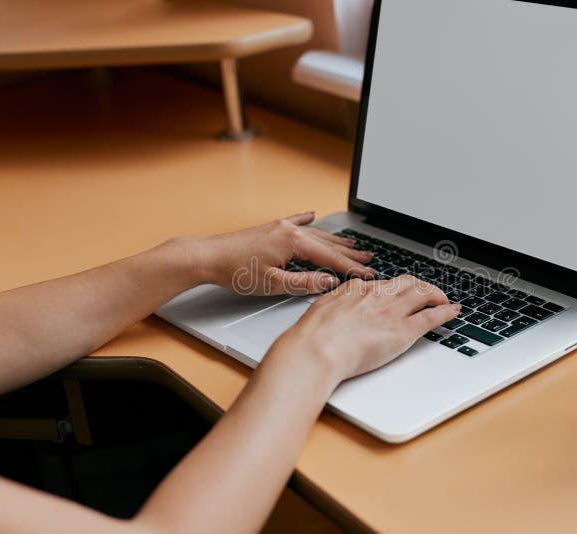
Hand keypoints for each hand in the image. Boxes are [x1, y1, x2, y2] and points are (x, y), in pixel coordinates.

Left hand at [193, 212, 376, 295]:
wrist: (206, 256)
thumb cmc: (235, 271)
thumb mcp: (273, 284)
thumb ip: (304, 283)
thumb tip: (329, 282)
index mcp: (294, 242)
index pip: (331, 258)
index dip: (351, 268)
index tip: (369, 275)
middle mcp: (290, 230)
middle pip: (328, 244)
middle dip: (350, 253)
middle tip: (370, 260)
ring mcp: (280, 227)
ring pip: (316, 234)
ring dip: (335, 240)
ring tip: (353, 244)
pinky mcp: (270, 229)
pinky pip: (296, 222)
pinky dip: (309, 221)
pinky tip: (314, 216)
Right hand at [270, 275, 460, 382]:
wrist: (317, 349)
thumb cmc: (312, 336)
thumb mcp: (321, 309)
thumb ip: (334, 305)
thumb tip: (336, 308)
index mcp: (356, 288)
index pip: (384, 284)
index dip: (397, 289)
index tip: (401, 293)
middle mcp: (378, 295)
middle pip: (408, 282)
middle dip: (422, 286)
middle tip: (429, 293)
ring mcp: (392, 311)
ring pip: (424, 293)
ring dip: (437, 295)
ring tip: (444, 300)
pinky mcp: (403, 330)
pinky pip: (431, 316)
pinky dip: (446, 311)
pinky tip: (453, 311)